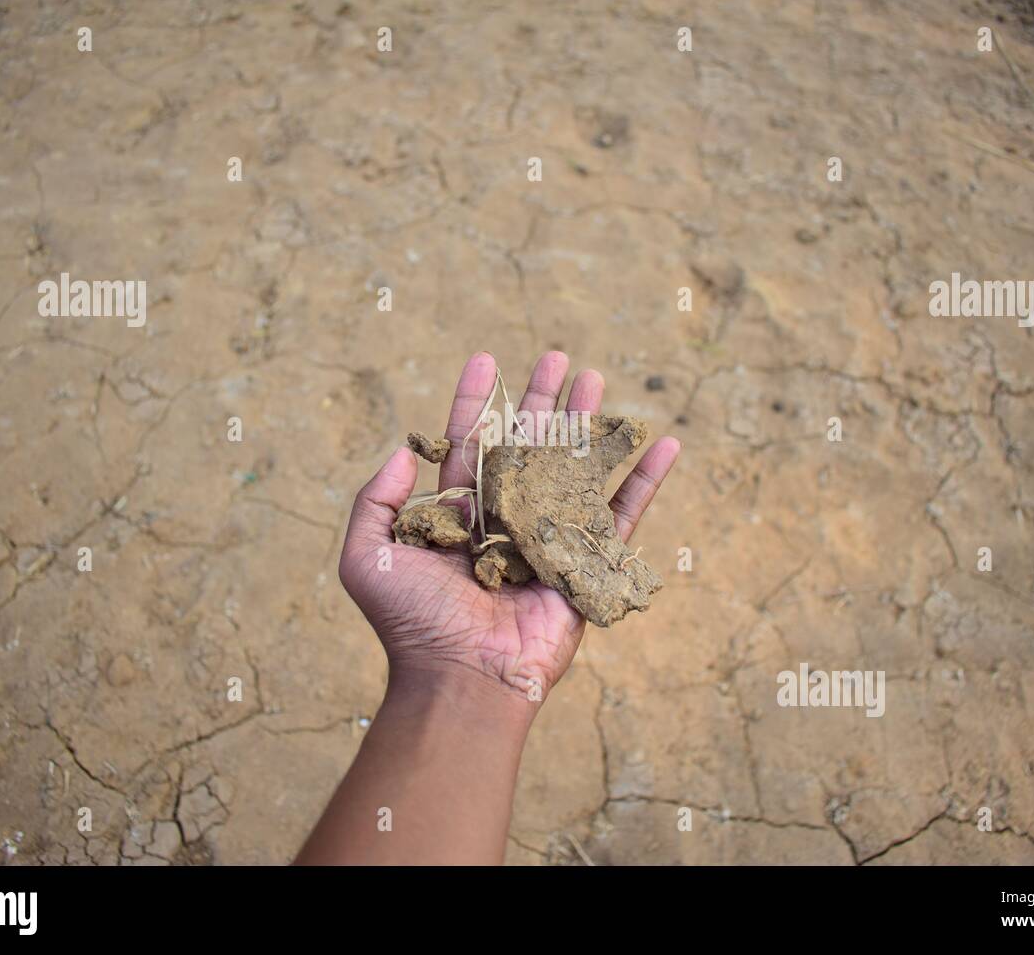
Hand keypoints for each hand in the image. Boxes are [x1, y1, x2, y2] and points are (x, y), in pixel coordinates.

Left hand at [337, 351, 680, 705]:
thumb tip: (401, 451)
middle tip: (557, 355)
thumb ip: (376, 501)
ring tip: (597, 379)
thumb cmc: (412, 624)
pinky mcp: (586, 565)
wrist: (462, 678)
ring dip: (587, 424)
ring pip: (573, 469)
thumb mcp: (367, 558)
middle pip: (528, 445)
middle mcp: (504, 521)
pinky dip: (646, 481)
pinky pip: (623, 516)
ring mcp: (548, 541)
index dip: (477, 401)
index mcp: (457, 516)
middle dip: (541, 400)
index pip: (469, 445)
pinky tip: (666, 444)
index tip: (486, 359)